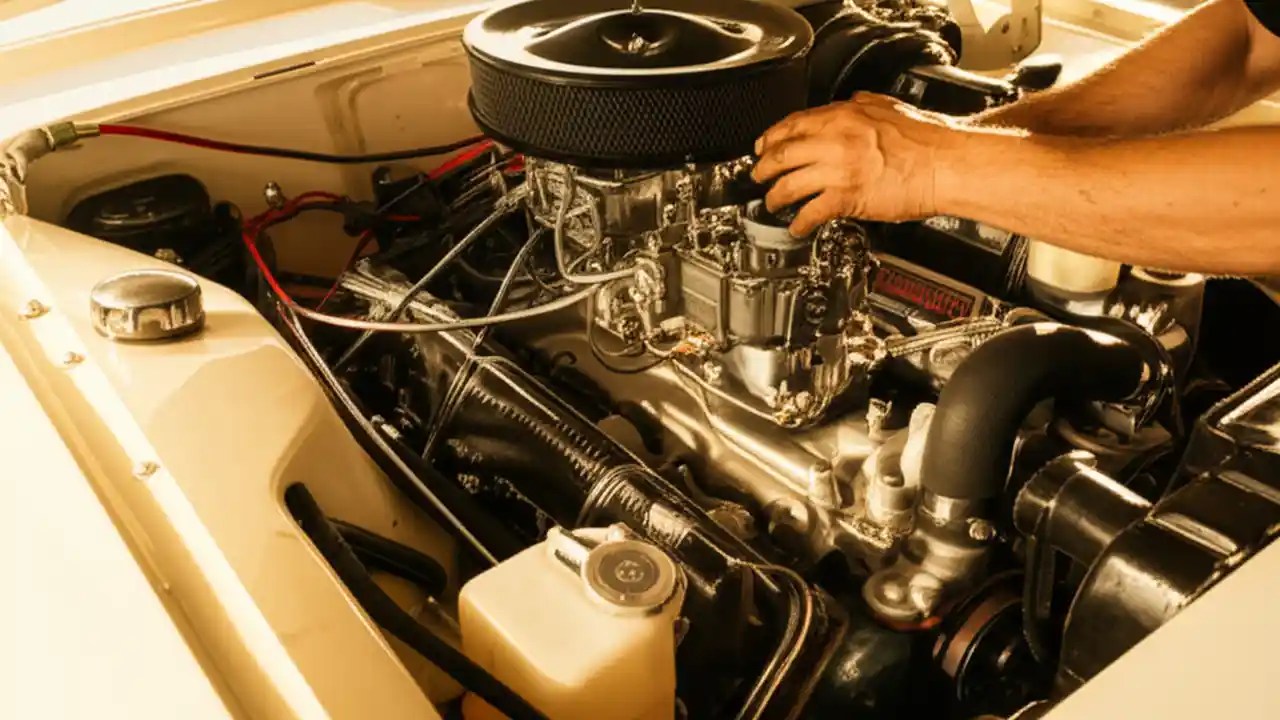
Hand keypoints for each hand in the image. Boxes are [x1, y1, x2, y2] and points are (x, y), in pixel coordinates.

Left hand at [751, 93, 957, 236]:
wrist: (946, 165)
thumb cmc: (927, 140)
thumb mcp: (888, 107)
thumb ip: (862, 105)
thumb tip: (849, 104)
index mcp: (844, 116)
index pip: (793, 124)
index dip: (772, 137)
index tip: (763, 145)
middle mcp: (836, 140)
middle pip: (783, 153)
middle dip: (763, 167)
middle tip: (757, 174)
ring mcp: (840, 170)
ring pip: (790, 183)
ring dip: (775, 196)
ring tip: (771, 202)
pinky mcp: (848, 198)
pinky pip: (812, 211)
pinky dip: (800, 222)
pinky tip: (797, 227)